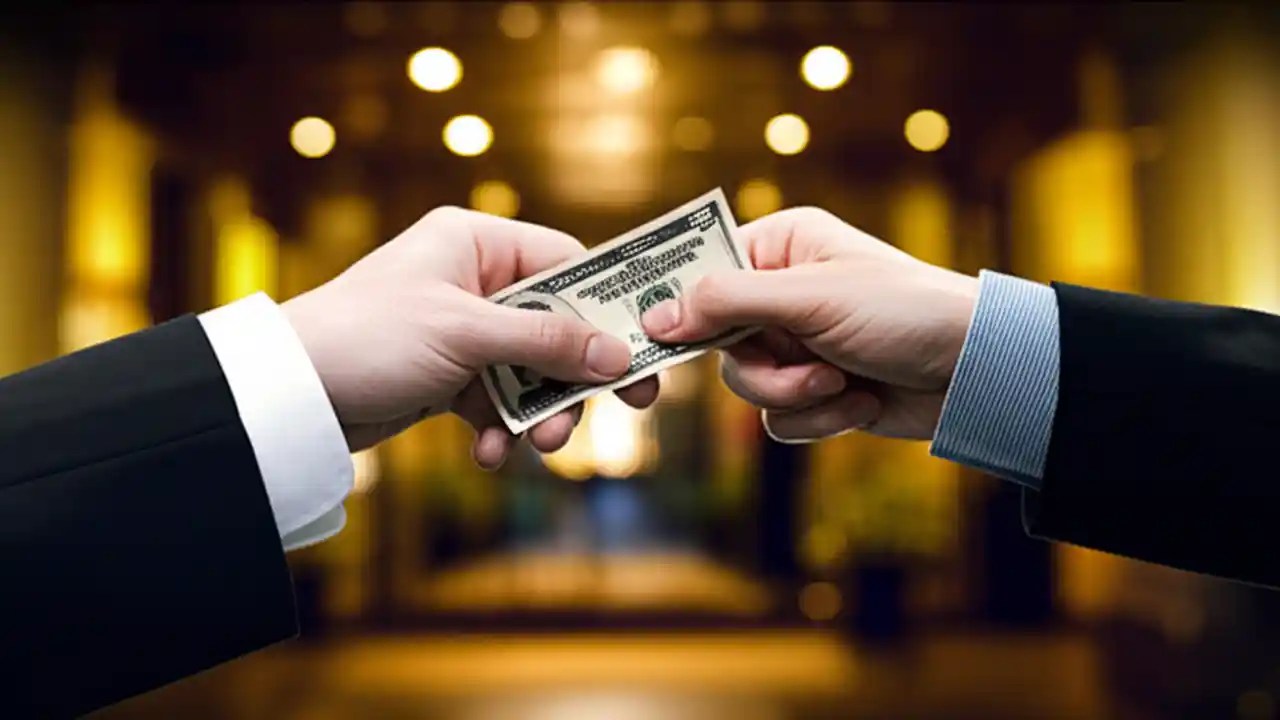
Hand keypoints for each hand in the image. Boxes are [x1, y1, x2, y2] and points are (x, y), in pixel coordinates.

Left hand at [282, 207, 657, 464]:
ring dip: (541, 410)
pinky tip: (488, 451)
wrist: (291, 394)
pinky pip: (496, 399)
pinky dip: (499, 427)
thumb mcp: (465, 334)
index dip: (607, 307)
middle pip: (557, 325)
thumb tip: (618, 354)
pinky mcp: (446, 375)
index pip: (566, 264)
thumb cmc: (369, 337)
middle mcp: (473, 281)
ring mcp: (461, 331)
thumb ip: (545, 341)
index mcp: (476, 243)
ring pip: (531, 370)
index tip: (643, 347)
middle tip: (625, 408)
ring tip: (539, 444)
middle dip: (576, 374)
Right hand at [641, 207, 976, 441]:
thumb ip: (728, 301)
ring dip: (794, 395)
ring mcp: (797, 344)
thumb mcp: (812, 298)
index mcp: (781, 246)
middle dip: (764, 368)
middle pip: (717, 341)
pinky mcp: (815, 390)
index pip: (703, 270)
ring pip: (744, 386)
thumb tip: (655, 316)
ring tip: (843, 382)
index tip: (656, 337)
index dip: (682, 306)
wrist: (977, 373)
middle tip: (806, 367)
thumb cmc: (904, 312)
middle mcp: (782, 292)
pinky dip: (817, 418)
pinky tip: (860, 401)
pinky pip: (778, 418)